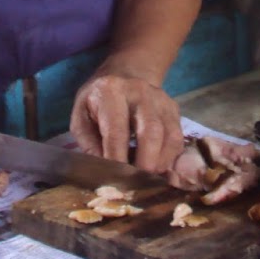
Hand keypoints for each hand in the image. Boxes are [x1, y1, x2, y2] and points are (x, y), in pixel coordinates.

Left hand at [70, 71, 185, 174]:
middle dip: (146, 163)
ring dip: (160, 164)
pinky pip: (178, 139)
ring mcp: (161, 99)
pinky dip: (170, 159)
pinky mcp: (173, 109)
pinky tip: (158, 169)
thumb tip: (104, 170)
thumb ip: (88, 142)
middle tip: (137, 184)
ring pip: (170, 136)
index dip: (117, 158)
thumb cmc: (98, 102)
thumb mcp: (81, 116)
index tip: (115, 181)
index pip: (117, 130)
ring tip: (148, 179)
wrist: (125, 74)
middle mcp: (140, 92)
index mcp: (111, 92)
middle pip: (151, 131)